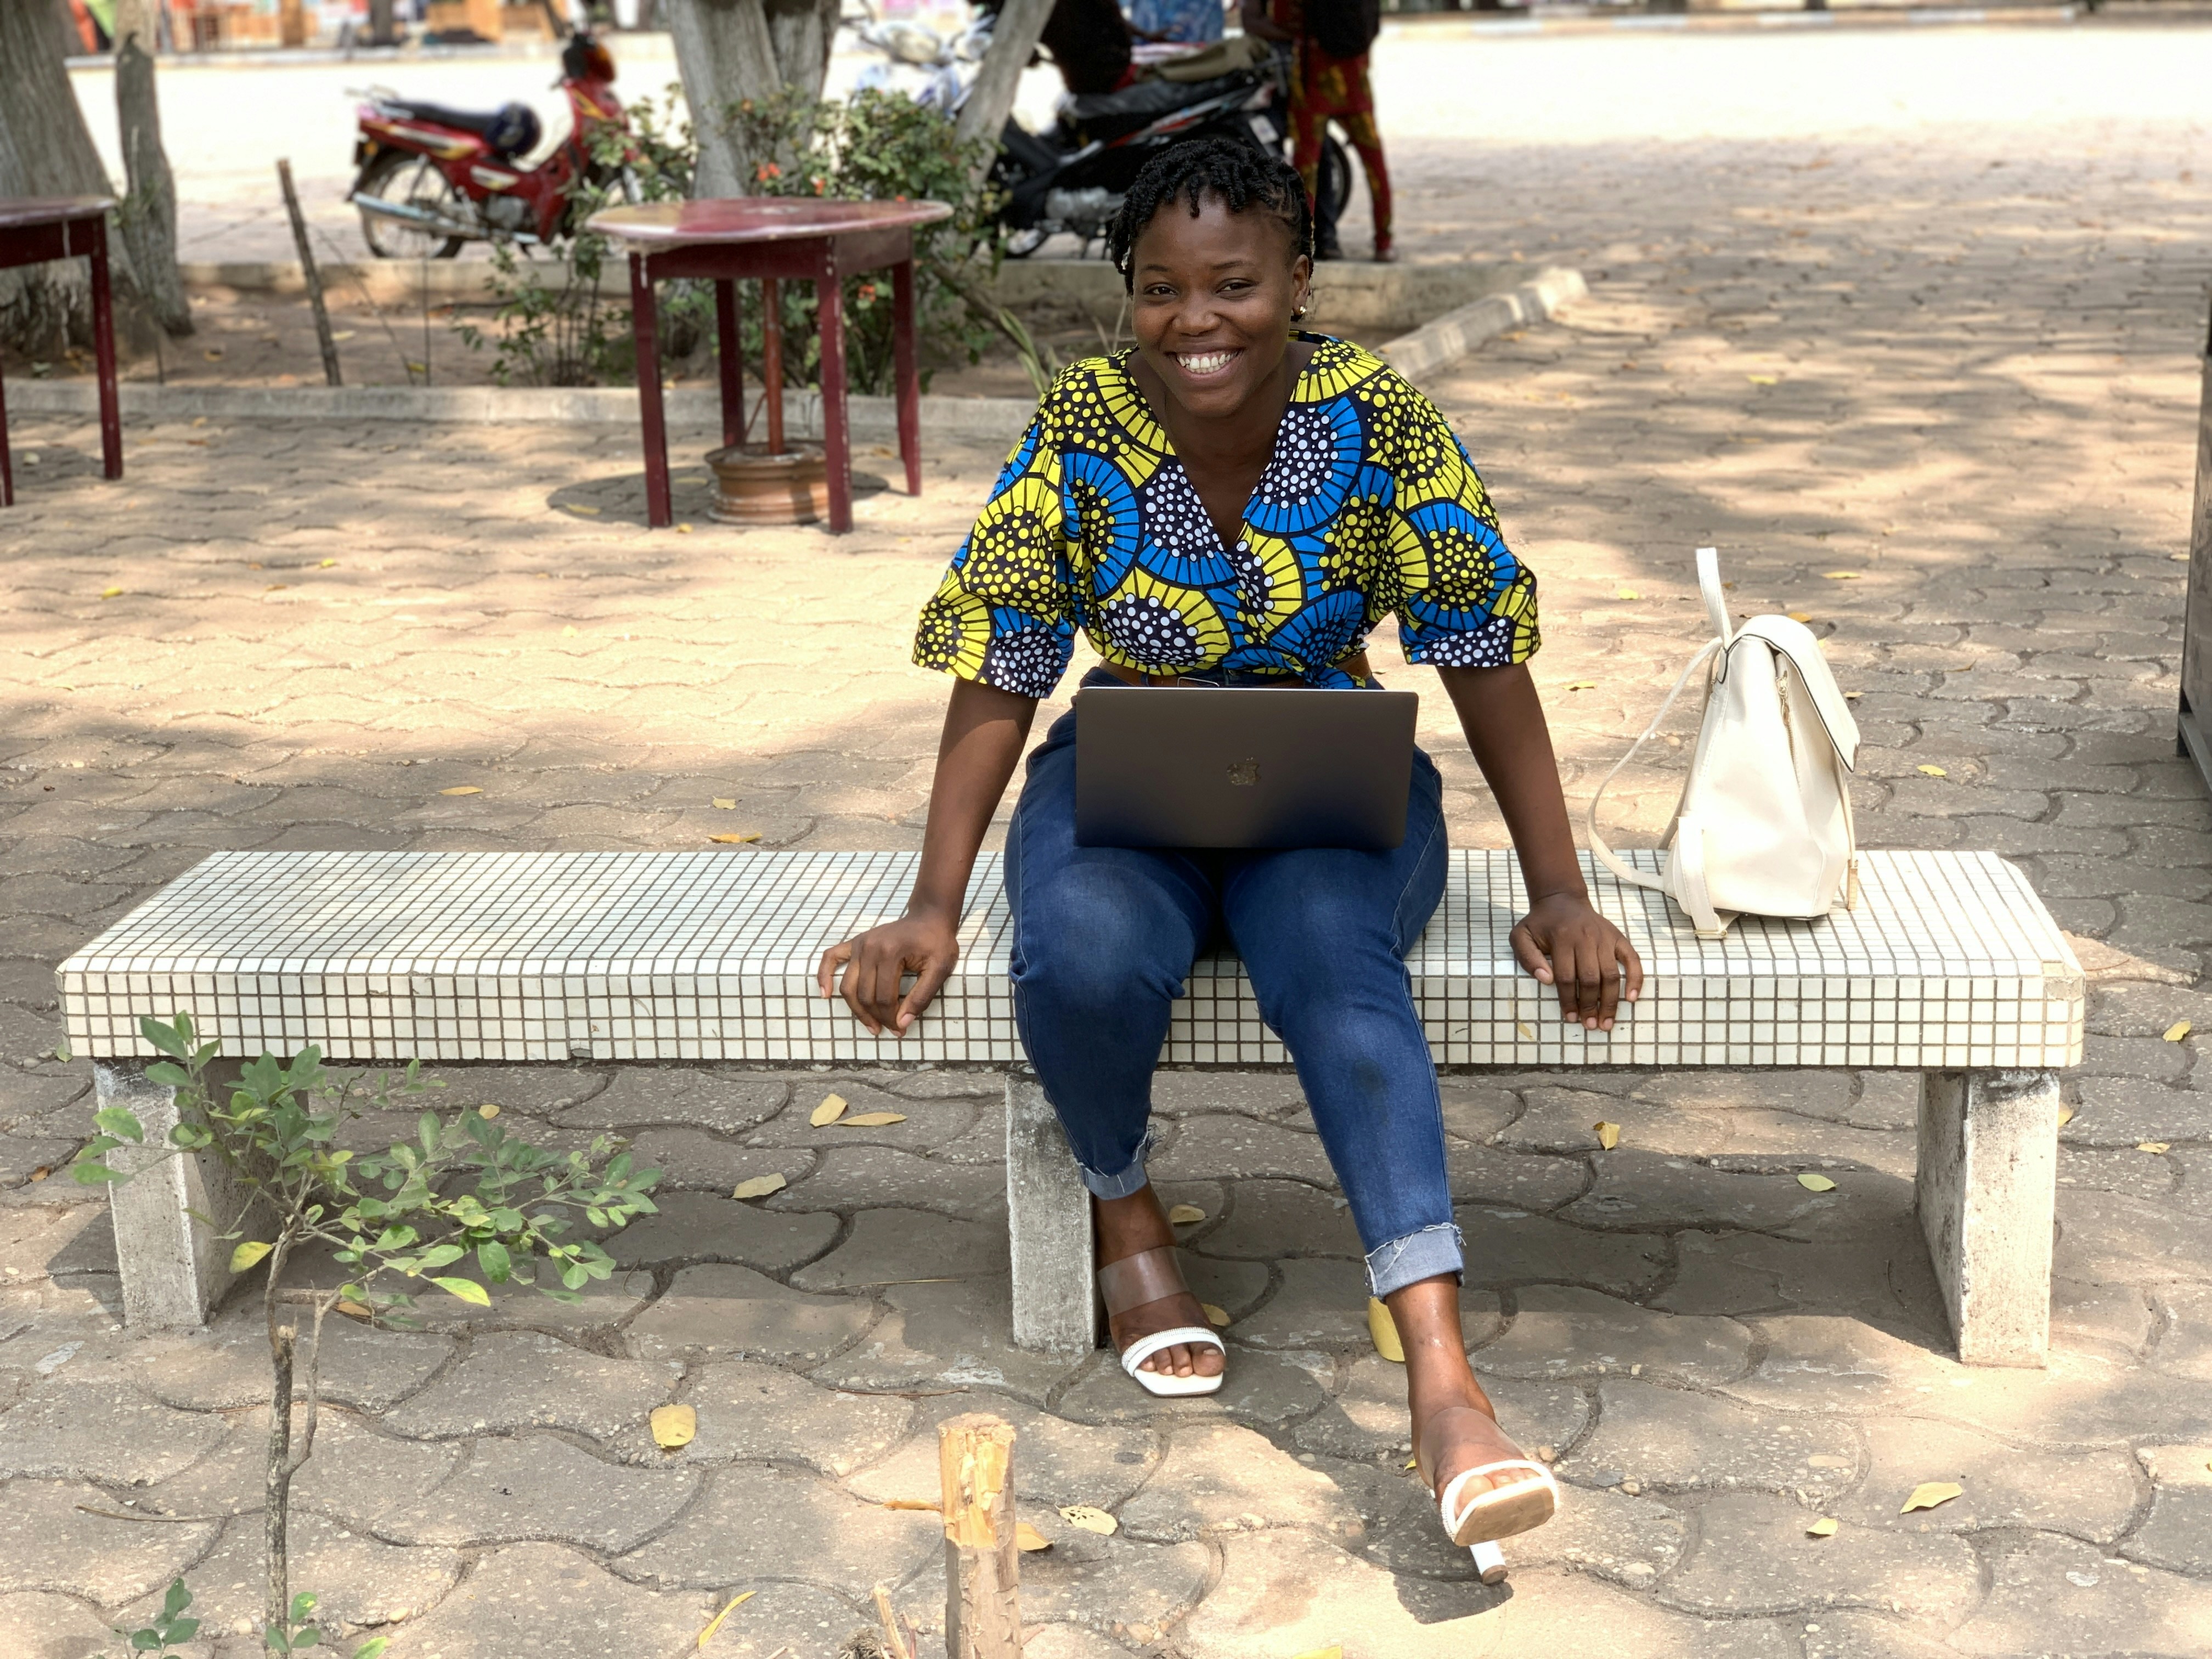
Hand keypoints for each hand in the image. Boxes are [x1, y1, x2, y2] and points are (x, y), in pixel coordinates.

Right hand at [816, 912, 959, 1037]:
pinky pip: (831, 958)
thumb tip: (902, 1023)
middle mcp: (870, 948)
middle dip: (876, 1017)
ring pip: (848, 986)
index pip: (885, 997)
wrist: (929, 917)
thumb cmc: (937, 943)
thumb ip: (922, 996)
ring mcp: (860, 944)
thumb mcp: (940, 969)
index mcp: (890, 953)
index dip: (891, 1018)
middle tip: (890, 1030)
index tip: (900, 1030)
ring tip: (871, 1025)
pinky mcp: (855, 942)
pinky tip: (825, 994)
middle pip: (865, 995)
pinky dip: (824, 976)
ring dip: (857, 1010)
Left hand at [1510, 892, 1642, 1031]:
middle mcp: (1586, 938)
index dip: (1568, 1000)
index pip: (1566, 977)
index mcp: (1561, 939)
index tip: (1570, 1018)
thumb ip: (1527, 958)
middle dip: (1590, 1005)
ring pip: (1611, 974)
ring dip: (1610, 1001)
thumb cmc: (1540, 923)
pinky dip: (1635, 979)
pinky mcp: (1618, 937)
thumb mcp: (1521, 936)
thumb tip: (1546, 979)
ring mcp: (1604, 938)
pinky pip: (1632, 959)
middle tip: (1591, 1026)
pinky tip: (1630, 998)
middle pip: (1590, 979)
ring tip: (1607, 1022)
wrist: (1561, 899)